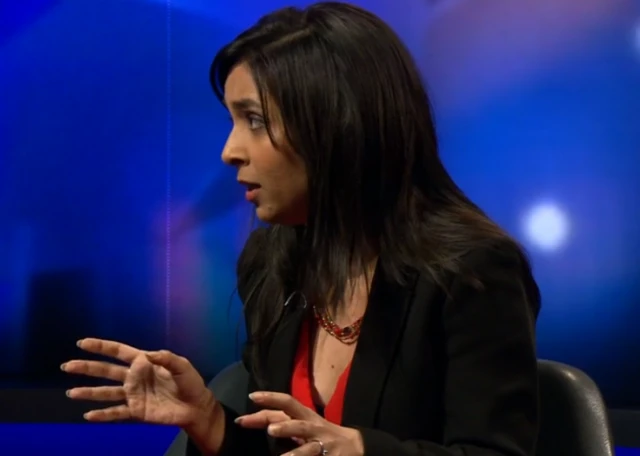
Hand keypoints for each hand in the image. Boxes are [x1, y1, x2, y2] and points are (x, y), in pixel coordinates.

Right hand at [61, 338, 217, 427]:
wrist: (196, 406)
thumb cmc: (190, 382)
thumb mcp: (182, 366)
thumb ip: (165, 358)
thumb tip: (144, 356)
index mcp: (144, 362)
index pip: (119, 352)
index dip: (101, 347)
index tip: (82, 343)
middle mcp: (134, 377)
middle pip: (106, 371)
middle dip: (87, 368)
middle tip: (67, 365)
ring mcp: (134, 395)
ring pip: (106, 392)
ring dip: (88, 393)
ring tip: (71, 393)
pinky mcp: (137, 411)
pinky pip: (116, 413)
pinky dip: (103, 415)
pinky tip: (88, 416)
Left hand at [236, 391, 363, 455]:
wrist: (355, 446)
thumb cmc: (320, 433)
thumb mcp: (302, 423)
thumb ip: (281, 420)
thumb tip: (253, 418)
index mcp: (306, 416)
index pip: (288, 403)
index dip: (271, 398)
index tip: (252, 396)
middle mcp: (314, 428)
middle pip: (300, 424)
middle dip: (286, 426)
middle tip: (270, 430)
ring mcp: (323, 445)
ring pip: (309, 448)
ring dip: (297, 453)